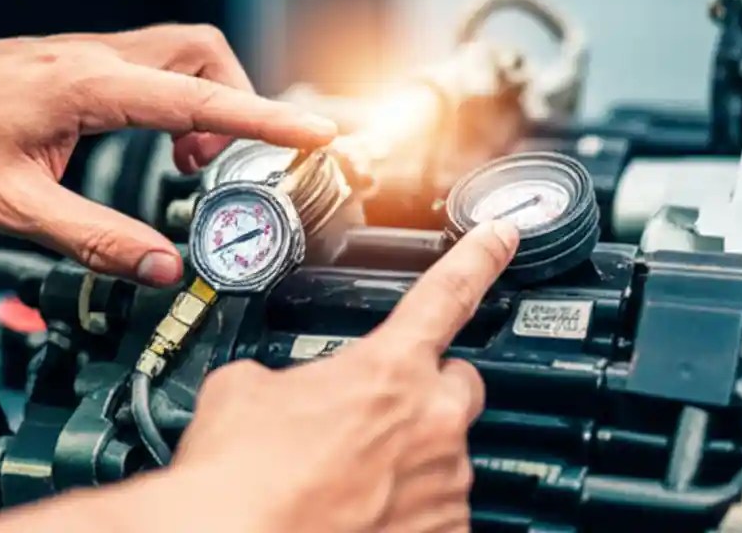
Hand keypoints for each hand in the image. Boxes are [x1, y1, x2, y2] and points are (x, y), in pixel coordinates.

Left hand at [0, 21, 335, 284]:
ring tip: (189, 162)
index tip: (317, 133)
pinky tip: (154, 145)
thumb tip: (163, 266)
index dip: (266, 119)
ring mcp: (89, 53)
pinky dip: (178, 101)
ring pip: (185, 53)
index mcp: (88, 88)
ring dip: (209, 101)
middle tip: (222, 166)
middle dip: (239, 103)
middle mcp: (97, 58)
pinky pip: (156, 67)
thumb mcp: (9, 206)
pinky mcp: (81, 61)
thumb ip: (93, 238)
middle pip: (206, 53)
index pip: (200, 99)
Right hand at [168, 219, 520, 532]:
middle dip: (424, 394)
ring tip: (346, 480)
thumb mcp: (241, 392)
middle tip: (373, 417)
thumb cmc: (239, 482)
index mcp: (388, 369)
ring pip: (445, 458)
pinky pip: (439, 516)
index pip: (448, 293)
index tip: (502, 236)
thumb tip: (272, 389)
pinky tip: (360, 516)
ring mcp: (444, 488)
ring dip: (408, 462)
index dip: (480, 258)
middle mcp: (432, 424)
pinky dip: (406, 515)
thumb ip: (282, 376)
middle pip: (458, 387)